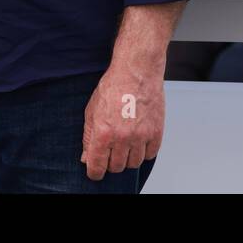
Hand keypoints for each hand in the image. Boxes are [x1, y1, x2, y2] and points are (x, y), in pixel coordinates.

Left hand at [81, 61, 163, 180]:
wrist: (137, 70)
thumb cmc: (114, 86)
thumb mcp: (92, 110)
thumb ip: (88, 137)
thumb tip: (86, 157)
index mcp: (103, 132)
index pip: (97, 166)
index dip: (94, 172)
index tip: (95, 172)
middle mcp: (122, 137)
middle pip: (116, 167)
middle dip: (111, 162)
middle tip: (111, 151)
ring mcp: (141, 136)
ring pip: (133, 164)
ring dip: (127, 158)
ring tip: (125, 143)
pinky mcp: (156, 132)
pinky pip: (150, 155)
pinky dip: (143, 152)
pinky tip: (138, 140)